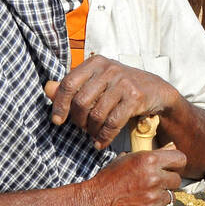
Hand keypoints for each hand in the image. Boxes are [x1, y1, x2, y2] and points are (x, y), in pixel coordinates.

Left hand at [44, 56, 177, 149]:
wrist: (157, 91)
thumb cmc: (121, 87)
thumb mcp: (97, 82)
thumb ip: (72, 86)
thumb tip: (47, 88)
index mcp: (96, 63)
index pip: (69, 84)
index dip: (60, 105)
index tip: (57, 120)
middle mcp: (109, 69)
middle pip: (81, 101)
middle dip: (78, 120)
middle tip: (82, 128)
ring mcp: (124, 82)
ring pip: (97, 114)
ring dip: (92, 131)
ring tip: (93, 136)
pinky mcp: (136, 97)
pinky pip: (113, 122)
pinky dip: (104, 136)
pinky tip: (101, 143)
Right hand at [82, 145, 186, 205]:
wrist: (91, 205)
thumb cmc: (107, 181)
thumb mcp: (127, 160)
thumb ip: (152, 154)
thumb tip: (172, 145)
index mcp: (148, 160)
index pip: (180, 159)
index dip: (176, 165)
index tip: (170, 170)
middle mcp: (153, 177)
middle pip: (177, 180)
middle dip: (166, 184)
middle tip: (152, 187)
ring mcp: (153, 198)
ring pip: (171, 198)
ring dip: (161, 200)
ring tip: (144, 200)